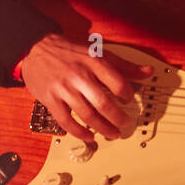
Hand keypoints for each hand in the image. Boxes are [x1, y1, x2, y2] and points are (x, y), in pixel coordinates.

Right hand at [15, 34, 153, 141]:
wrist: (36, 47)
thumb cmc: (70, 51)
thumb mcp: (99, 52)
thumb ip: (124, 65)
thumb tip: (148, 72)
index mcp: (94, 62)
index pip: (118, 84)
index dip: (128, 96)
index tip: (129, 101)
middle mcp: (79, 76)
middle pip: (104, 104)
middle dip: (118, 119)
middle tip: (126, 124)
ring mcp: (64, 89)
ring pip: (87, 115)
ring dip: (103, 129)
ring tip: (113, 134)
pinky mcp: (50, 99)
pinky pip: (66, 121)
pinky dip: (79, 133)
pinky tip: (89, 137)